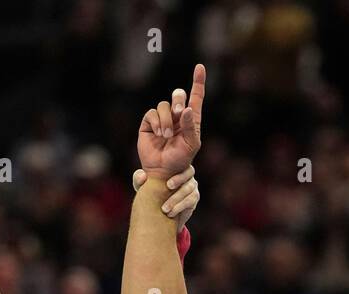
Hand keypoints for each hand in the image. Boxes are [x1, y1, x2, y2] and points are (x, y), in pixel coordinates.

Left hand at [133, 164, 199, 230]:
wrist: (158, 212)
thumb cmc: (149, 193)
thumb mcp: (141, 187)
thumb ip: (138, 179)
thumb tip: (142, 175)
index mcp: (175, 167)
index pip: (182, 165)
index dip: (178, 174)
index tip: (168, 184)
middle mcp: (186, 174)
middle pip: (189, 173)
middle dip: (180, 180)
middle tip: (169, 188)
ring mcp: (192, 186)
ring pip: (189, 189)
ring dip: (176, 199)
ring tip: (164, 209)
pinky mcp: (193, 198)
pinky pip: (191, 200)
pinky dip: (180, 207)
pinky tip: (170, 213)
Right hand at [138, 63, 205, 178]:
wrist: (162, 171)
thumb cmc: (180, 159)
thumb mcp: (191, 144)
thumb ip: (190, 127)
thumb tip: (187, 109)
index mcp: (190, 120)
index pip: (196, 97)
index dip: (198, 82)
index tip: (200, 67)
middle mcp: (177, 116)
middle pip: (178, 95)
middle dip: (178, 99)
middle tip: (180, 112)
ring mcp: (162, 119)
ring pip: (163, 105)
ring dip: (166, 120)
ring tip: (167, 135)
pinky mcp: (149, 123)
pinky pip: (152, 113)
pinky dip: (156, 123)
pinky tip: (159, 134)